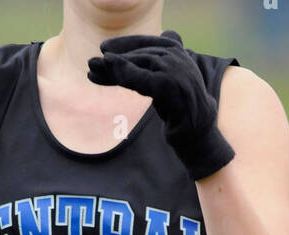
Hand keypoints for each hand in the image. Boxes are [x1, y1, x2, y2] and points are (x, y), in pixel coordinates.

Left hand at [88, 29, 235, 181]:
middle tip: (91, 64)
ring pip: (139, 64)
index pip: (146, 44)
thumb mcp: (163, 84)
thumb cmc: (179, 111)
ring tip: (93, 70)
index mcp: (176, 50)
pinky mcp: (171, 87)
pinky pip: (143, 78)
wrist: (198, 135)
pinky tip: (110, 68)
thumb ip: (149, 69)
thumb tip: (124, 60)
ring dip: (114, 68)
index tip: (103, 51)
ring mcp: (177, 71)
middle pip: (139, 55)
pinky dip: (125, 73)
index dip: (124, 46)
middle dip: (114, 59)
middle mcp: (178, 56)